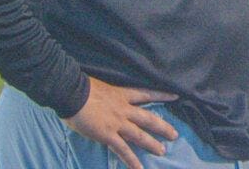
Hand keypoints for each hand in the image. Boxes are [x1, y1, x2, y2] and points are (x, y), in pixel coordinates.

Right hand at [63, 76, 177, 168]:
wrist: (72, 93)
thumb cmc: (81, 87)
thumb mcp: (100, 87)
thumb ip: (107, 96)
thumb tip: (104, 100)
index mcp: (122, 94)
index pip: (147, 94)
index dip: (161, 96)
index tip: (176, 97)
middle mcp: (124, 109)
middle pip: (148, 118)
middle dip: (162, 127)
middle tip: (174, 135)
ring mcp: (117, 123)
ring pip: (139, 135)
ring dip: (152, 144)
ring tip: (163, 151)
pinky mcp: (107, 135)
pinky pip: (122, 149)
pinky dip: (131, 160)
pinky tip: (138, 168)